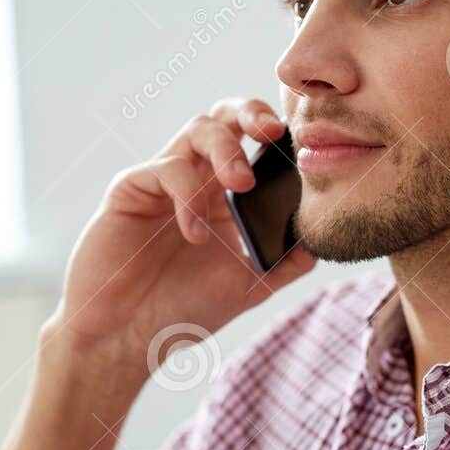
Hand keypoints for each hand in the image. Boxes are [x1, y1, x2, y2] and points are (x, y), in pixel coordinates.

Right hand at [44, 97, 315, 370]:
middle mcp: (198, 178)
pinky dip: (189, 196)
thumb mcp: (249, 285)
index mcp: (227, 194)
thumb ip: (286, 261)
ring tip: (241, 184)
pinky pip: (168, 169)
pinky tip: (196, 234)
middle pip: (227, 117)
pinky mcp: (132, 188)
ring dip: (227, 149)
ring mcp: (164, 179)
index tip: (307, 145)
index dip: (281, 134)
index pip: (256, 144)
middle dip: (253, 113)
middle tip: (272, 131)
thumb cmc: (183, 308)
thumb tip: (323, 238)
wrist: (126, 336)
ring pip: (198, 129)